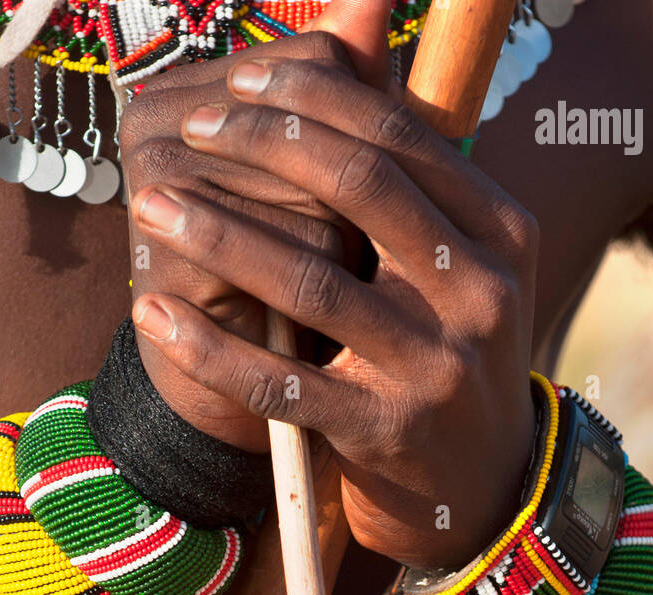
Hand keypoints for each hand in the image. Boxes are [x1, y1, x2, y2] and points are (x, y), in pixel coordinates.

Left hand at [123, 2, 538, 567]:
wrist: (486, 485)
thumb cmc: (451, 355)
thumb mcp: (464, 266)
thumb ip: (411, 183)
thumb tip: (344, 50)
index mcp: (501, 231)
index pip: (399, 136)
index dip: (313, 97)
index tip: (242, 80)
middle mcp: (480, 292)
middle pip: (360, 188)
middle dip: (265, 145)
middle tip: (194, 129)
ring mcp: (434, 367)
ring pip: (313, 281)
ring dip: (219, 235)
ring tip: (152, 205)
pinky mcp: (384, 431)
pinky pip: (281, 383)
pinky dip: (210, 348)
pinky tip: (155, 314)